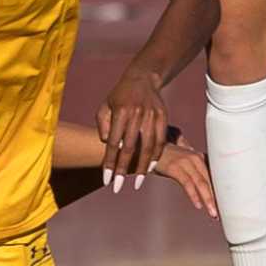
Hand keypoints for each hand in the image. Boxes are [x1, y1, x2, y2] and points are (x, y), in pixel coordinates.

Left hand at [97, 67, 167, 187]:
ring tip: (136, 182)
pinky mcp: (163, 117)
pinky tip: (150, 168)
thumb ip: (102, 125)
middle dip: (123, 169)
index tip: (106, 179)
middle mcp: (136, 114)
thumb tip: (108, 144)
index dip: (109, 162)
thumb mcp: (105, 106)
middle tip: (119, 187)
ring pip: (147, 146)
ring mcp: (151, 115)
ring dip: (142, 167)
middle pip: (129, 147)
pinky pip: (160, 141)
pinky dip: (155, 156)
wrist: (142, 78)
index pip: (112, 142)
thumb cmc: (119, 97)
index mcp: (120, 111)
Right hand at [144, 133, 217, 214]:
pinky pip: (187, 183)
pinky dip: (194, 195)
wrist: (147, 148)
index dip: (223, 191)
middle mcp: (195, 158)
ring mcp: (185, 162)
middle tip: (224, 212)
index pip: (216, 175)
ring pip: (201, 183)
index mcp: (200, 157)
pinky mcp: (174, 167)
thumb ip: (196, 170)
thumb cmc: (168, 157)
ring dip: (208, 199)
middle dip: (218, 198)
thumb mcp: (184, 162)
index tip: (229, 205)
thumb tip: (209, 187)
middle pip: (211, 180)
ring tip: (213, 213)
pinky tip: (198, 205)